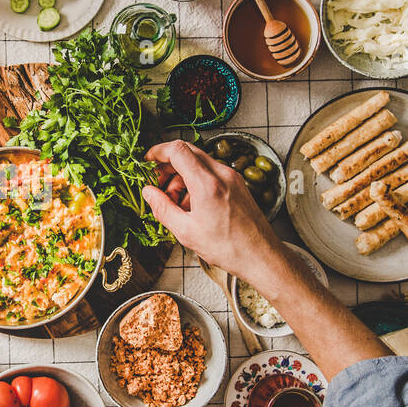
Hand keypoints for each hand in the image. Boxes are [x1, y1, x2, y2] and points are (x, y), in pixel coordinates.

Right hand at [141, 140, 288, 287]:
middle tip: (157, 184)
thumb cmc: (227, 247)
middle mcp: (222, 174)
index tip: (147, 162)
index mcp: (207, 184)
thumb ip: (162, 208)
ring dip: (181, 175)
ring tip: (175, 202)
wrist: (261, 256)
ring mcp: (232, 177)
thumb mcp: (186, 232)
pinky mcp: (237, 184)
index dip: (158, 152)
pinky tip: (192, 204)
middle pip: (188, 151)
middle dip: (168, 164)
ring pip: (199, 162)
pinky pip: (210, 173)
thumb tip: (148, 193)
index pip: (178, 150)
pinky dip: (196, 181)